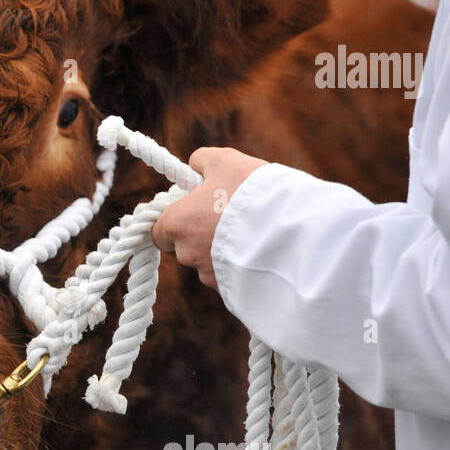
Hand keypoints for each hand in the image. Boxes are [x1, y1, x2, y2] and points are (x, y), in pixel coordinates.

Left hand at [151, 147, 266, 290]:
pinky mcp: (231, 288)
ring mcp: (209, 275)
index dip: (172, 222)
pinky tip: (257, 248)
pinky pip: (228, 276)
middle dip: (199, 235)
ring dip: (219, 251)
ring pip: (207, 263)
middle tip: (225, 216)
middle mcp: (187, 254)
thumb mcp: (225, 160)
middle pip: (184, 247)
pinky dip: (238, 264)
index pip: (157, 232)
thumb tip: (195, 165)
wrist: (292, 230)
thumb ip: (202, 160)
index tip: (191, 210)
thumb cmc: (253, 192)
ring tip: (248, 231)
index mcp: (178, 223)